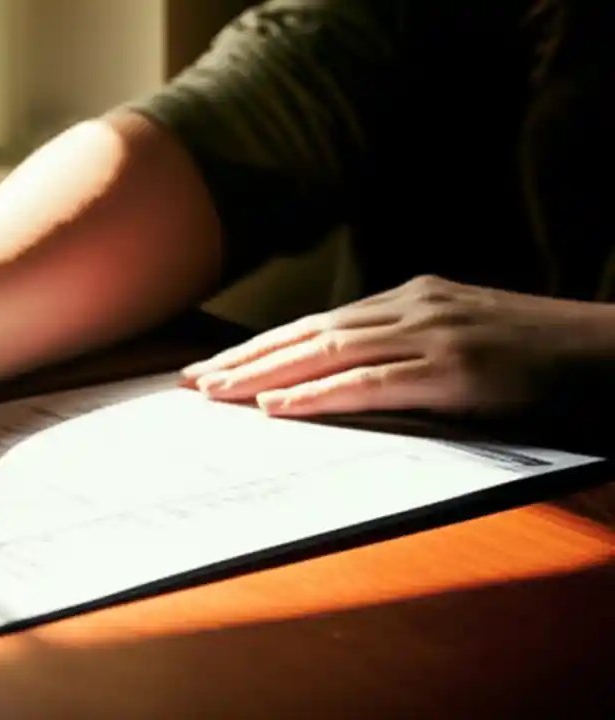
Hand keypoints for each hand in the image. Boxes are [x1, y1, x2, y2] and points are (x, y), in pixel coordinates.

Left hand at [180, 274, 614, 417]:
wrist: (610, 350)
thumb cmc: (536, 354)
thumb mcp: (460, 340)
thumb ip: (403, 352)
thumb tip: (339, 378)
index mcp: (410, 299)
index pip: (317, 324)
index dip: (261, 347)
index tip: (214, 367)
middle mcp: (412, 307)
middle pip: (309, 333)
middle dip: (245, 359)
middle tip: (191, 383)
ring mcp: (432, 334)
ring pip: (327, 352)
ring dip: (262, 376)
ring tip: (213, 394)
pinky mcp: (454, 370)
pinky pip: (370, 383)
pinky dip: (318, 395)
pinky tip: (275, 409)